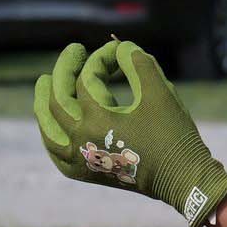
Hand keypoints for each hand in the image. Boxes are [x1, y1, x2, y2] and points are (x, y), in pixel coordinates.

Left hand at [34, 40, 226, 226]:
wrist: (182, 178)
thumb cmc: (173, 135)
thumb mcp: (159, 92)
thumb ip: (138, 63)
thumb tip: (119, 47)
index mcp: (97, 122)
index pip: (87, 80)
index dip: (101, 58)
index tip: (118, 50)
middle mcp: (81, 143)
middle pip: (57, 101)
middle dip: (64, 70)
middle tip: (75, 50)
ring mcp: (81, 161)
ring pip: (49, 130)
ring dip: (44, 104)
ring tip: (44, 83)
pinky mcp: (87, 174)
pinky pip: (58, 153)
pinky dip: (52, 134)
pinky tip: (53, 122)